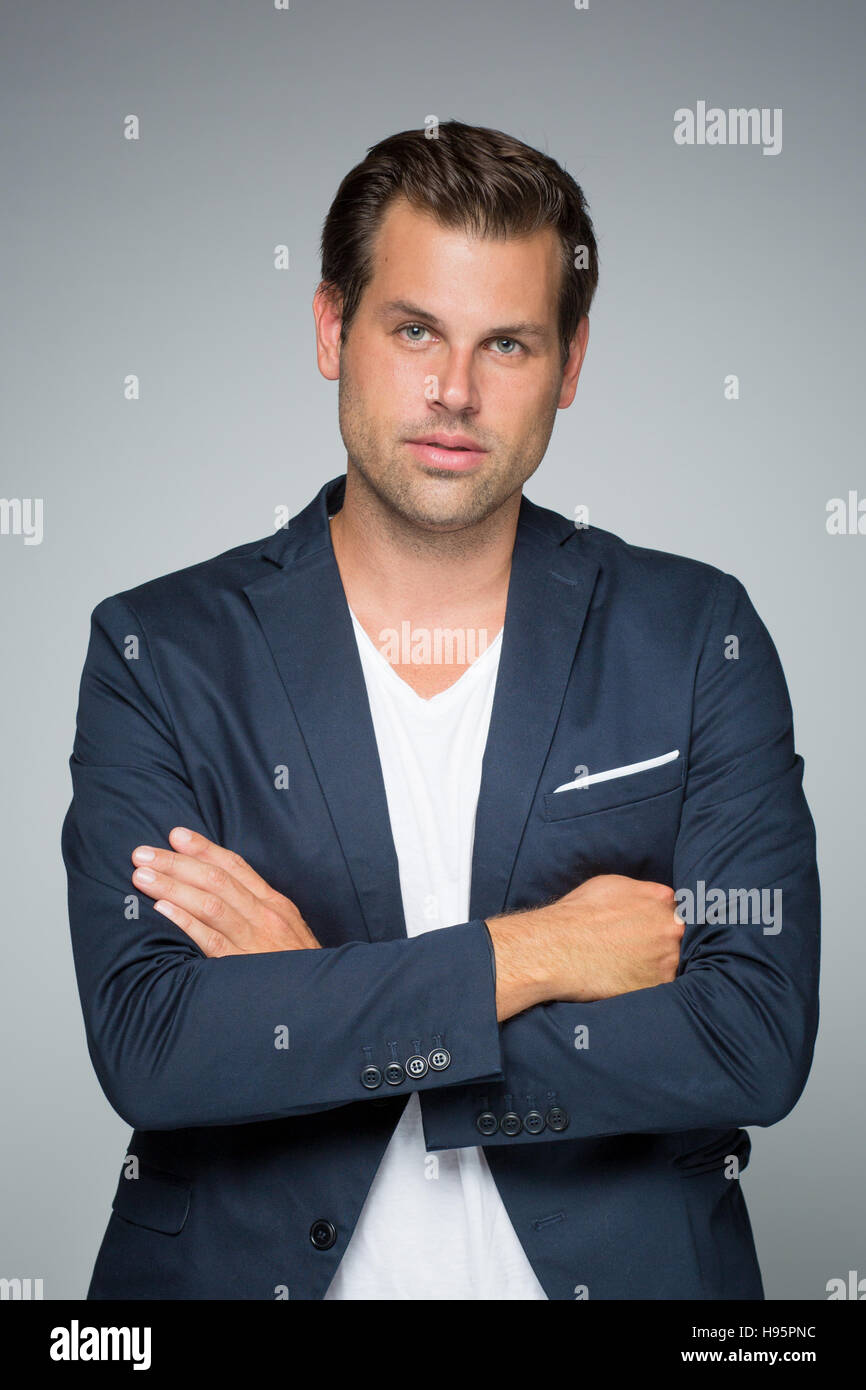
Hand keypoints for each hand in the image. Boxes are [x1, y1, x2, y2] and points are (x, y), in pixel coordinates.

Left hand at [130, 826, 320, 956]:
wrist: (322, 1001)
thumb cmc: (298, 969)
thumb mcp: (287, 932)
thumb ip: (258, 913)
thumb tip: (221, 896)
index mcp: (274, 905)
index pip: (235, 867)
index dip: (203, 849)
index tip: (175, 836)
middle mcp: (265, 916)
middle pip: (216, 880)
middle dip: (176, 863)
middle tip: (143, 854)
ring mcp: (255, 940)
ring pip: (210, 904)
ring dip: (172, 886)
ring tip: (142, 877)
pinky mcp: (243, 966)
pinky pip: (210, 939)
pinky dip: (185, 921)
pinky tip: (162, 910)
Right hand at [486, 873, 684, 1020]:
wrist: (558, 949)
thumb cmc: (578, 914)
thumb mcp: (611, 884)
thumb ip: (643, 891)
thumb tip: (656, 898)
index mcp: (661, 899)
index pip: (677, 908)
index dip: (663, 918)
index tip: (651, 928)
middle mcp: (671, 927)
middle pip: (678, 935)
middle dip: (663, 940)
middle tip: (640, 947)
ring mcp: (668, 958)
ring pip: (673, 961)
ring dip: (658, 963)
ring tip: (631, 964)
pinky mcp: (658, 985)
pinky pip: (662, 984)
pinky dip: (649, 983)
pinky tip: (627, 978)